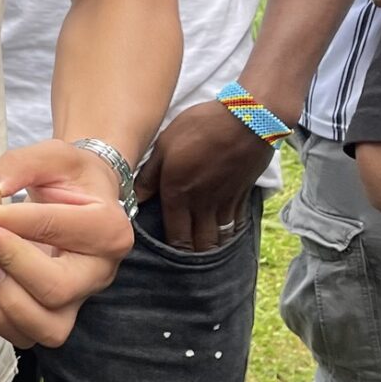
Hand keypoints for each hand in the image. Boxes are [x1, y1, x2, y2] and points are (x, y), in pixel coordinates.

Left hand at [0, 138, 134, 348]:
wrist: (84, 200)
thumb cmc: (70, 179)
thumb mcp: (52, 155)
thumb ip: (17, 166)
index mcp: (109, 227)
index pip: (53, 228)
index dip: (3, 220)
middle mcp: (101, 271)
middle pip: (55, 288)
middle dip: (6, 261)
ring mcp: (81, 300)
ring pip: (46, 327)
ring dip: (6, 295)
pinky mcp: (58, 317)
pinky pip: (25, 337)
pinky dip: (0, 314)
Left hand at [138, 99, 272, 251]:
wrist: (247, 119)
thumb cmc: (200, 127)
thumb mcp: (165, 144)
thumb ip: (149, 174)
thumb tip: (133, 196)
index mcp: (179, 195)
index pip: (175, 237)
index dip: (172, 251)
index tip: (165, 258)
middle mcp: (203, 205)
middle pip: (200, 244)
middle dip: (193, 256)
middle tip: (185, 262)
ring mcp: (226, 202)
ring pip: (220, 238)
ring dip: (212, 248)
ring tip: (205, 252)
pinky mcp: (242, 194)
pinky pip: (236, 224)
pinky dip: (230, 233)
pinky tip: (226, 234)